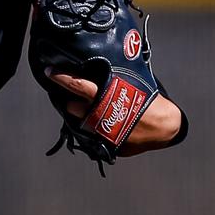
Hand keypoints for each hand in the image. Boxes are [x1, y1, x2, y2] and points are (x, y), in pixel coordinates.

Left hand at [48, 72, 185, 156]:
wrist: (164, 127)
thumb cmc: (149, 102)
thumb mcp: (131, 85)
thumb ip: (113, 81)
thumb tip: (101, 69)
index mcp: (106, 97)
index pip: (77, 85)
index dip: (61, 77)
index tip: (49, 71)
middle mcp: (100, 116)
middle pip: (72, 107)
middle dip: (73, 103)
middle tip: (80, 98)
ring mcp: (101, 133)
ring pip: (80, 124)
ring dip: (84, 118)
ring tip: (95, 112)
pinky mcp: (107, 146)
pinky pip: (93, 137)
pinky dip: (96, 131)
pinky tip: (106, 125)